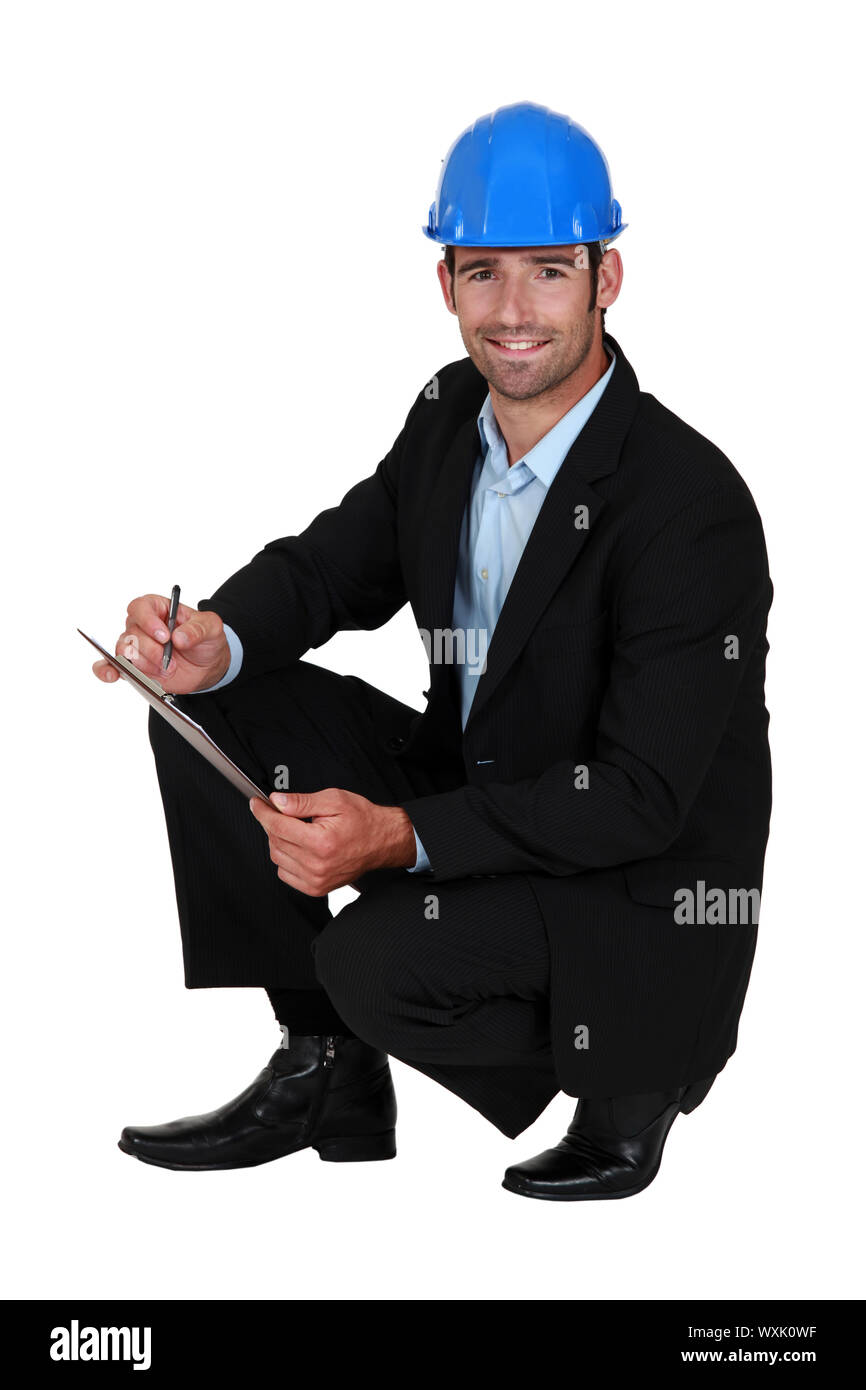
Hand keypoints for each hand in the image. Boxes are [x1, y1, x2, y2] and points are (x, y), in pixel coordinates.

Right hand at [91, 594, 230, 693]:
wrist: (207, 666)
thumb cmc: (205, 640)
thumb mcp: (212, 628)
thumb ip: (198, 629)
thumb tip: (179, 637)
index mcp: (158, 609)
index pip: (141, 607)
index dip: (148, 621)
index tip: (164, 636)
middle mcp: (142, 626)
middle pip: (132, 633)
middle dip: (151, 650)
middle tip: (169, 662)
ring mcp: (136, 647)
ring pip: (125, 652)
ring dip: (145, 664)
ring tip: (166, 671)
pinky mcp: (134, 667)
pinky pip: (111, 666)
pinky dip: (107, 670)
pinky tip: (111, 675)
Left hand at [249, 788, 417, 895]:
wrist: (382, 841)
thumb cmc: (362, 820)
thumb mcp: (334, 800)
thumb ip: (302, 802)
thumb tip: (277, 801)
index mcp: (321, 842)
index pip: (278, 826)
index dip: (263, 812)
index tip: (257, 804)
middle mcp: (317, 864)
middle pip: (275, 842)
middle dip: (273, 824)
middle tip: (281, 812)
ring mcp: (316, 880)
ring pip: (277, 858)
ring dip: (279, 841)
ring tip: (296, 830)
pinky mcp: (316, 888)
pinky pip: (285, 873)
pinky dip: (286, 859)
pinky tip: (299, 847)